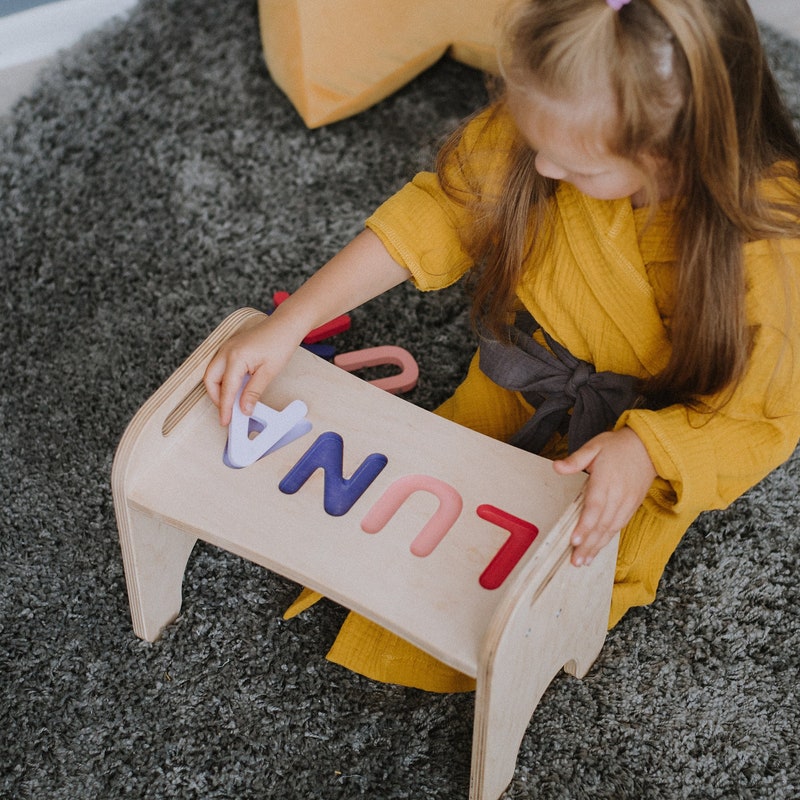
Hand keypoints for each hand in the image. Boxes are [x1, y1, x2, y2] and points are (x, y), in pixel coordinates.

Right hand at [203, 313, 305, 425]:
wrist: (285, 325)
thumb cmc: (280, 343)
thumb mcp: (268, 372)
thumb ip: (253, 392)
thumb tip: (244, 408)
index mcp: (235, 358)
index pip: (226, 389)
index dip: (224, 407)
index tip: (225, 420)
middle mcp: (226, 351)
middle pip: (210, 380)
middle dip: (215, 397)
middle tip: (227, 411)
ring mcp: (227, 347)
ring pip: (213, 372)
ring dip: (219, 388)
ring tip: (232, 401)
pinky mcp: (231, 347)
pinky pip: (220, 365)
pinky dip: (223, 378)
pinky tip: (236, 386)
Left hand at [552, 427, 655, 566]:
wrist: (649, 447)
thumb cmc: (617, 446)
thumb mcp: (594, 446)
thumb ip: (575, 460)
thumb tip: (556, 466)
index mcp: (606, 480)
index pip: (594, 507)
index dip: (585, 525)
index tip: (574, 540)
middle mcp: (618, 495)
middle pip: (602, 524)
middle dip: (588, 544)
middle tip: (575, 561)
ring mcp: (627, 502)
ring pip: (611, 529)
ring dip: (597, 546)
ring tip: (584, 560)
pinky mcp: (633, 506)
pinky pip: (619, 526)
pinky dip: (608, 539)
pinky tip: (598, 548)